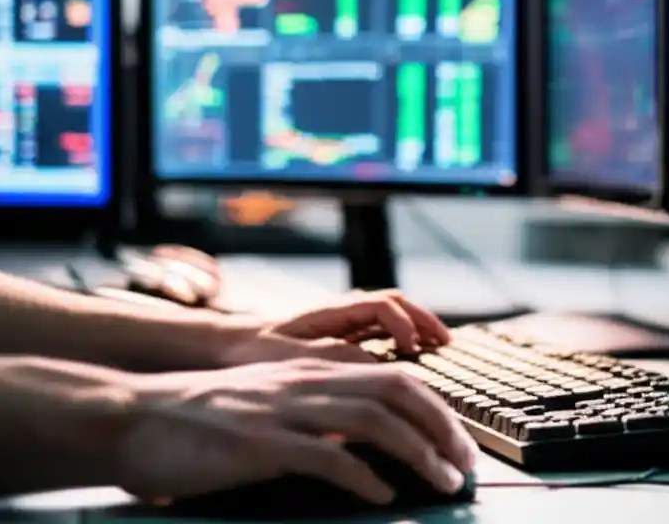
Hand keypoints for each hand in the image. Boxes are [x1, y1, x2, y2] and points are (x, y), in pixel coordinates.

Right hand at [118, 359, 476, 504]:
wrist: (133, 418)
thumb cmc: (201, 419)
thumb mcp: (272, 403)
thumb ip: (318, 413)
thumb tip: (370, 446)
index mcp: (313, 371)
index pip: (396, 377)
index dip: (438, 408)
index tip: (460, 444)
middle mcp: (307, 381)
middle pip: (399, 391)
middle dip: (443, 428)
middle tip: (465, 466)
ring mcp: (285, 409)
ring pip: (375, 420)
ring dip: (419, 452)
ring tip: (441, 482)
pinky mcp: (260, 442)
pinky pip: (326, 456)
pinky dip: (363, 475)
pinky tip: (383, 496)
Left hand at [222, 292, 452, 366]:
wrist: (224, 348)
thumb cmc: (251, 352)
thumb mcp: (288, 358)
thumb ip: (329, 358)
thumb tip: (373, 364)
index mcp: (330, 313)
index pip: (381, 306)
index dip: (403, 324)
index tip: (413, 349)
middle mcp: (340, 314)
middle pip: (394, 303)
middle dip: (423, 319)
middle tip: (445, 341)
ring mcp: (341, 324)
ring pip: (390, 315)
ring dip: (417, 325)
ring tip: (438, 345)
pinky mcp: (339, 338)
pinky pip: (380, 330)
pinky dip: (402, 337)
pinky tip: (412, 357)